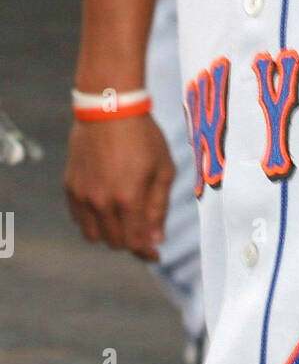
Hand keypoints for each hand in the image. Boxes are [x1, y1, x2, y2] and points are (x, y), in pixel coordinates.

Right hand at [64, 115, 174, 260]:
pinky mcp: (70, 187)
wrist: (109, 109)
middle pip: (115, 242)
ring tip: (124, 219)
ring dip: (110, 234)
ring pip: (93, 235)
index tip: (156, 254)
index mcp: (128, 199)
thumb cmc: (144, 137)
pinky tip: (106, 208)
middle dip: (132, 241)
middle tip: (144, 232)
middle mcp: (101, 202)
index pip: (135, 242)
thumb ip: (158, 207)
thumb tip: (156, 239)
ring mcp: (82, 195)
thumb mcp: (163, 170)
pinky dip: (93, 221)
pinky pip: (79, 218)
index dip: (147, 252)